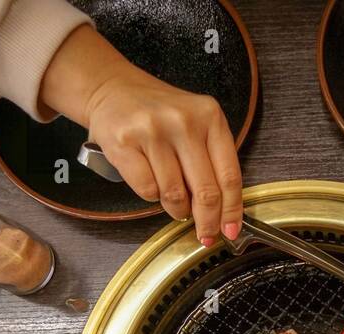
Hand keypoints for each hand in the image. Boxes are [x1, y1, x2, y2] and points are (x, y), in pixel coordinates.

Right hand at [40, 26, 242, 243]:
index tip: (230, 231)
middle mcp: (184, 122)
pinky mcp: (125, 143)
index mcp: (210, 117)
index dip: (231, 210)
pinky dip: (151, 196)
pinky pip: (147, 190)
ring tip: (175, 204)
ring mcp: (153, 131)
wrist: (112, 88)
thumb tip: (221, 212)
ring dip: (177, 209)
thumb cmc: (158, 114)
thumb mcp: (196, 125)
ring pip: (175, 195)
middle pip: (206, 191)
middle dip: (206, 221)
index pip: (229, 176)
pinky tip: (152, 182)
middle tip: (205, 234)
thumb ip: (211, 160)